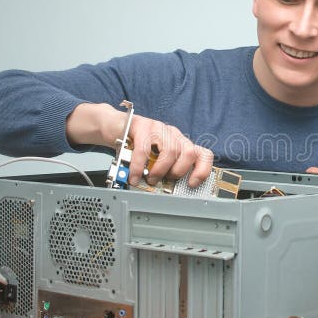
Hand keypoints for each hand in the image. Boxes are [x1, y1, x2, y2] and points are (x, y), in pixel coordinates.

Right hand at [66, 103, 212, 187]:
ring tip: (150, 179)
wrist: (114, 128)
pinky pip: (144, 149)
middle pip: (189, 152)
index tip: (193, 184)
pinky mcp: (143, 126)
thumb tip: (168, 191)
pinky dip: (140, 167)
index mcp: (180, 144)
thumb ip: (164, 171)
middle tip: (166, 180)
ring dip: (160, 170)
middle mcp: (173, 135)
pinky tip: (134, 176)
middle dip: (179, 171)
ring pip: (170, 151)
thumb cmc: (136, 146)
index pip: (203, 154)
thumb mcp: (154, 160)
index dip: (202, 170)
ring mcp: (159, 128)